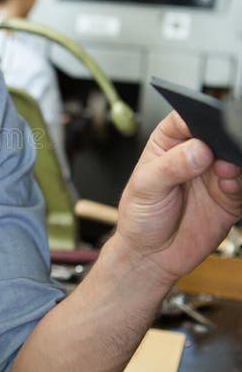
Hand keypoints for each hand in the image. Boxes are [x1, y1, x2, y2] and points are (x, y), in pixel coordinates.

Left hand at [115, 111, 241, 283]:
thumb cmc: (140, 216)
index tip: (206, 122)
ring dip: (235, 161)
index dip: (199, 115)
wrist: (151, 256)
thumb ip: (170, 167)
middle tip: (222, 147)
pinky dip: (239, 184)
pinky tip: (228, 186)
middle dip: (224, 137)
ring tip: (224, 170)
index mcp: (170, 142)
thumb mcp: (145, 188)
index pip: (188, 117)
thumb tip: (198, 150)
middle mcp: (195, 154)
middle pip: (218, 135)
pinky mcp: (229, 198)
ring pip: (235, 158)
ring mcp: (214, 176)